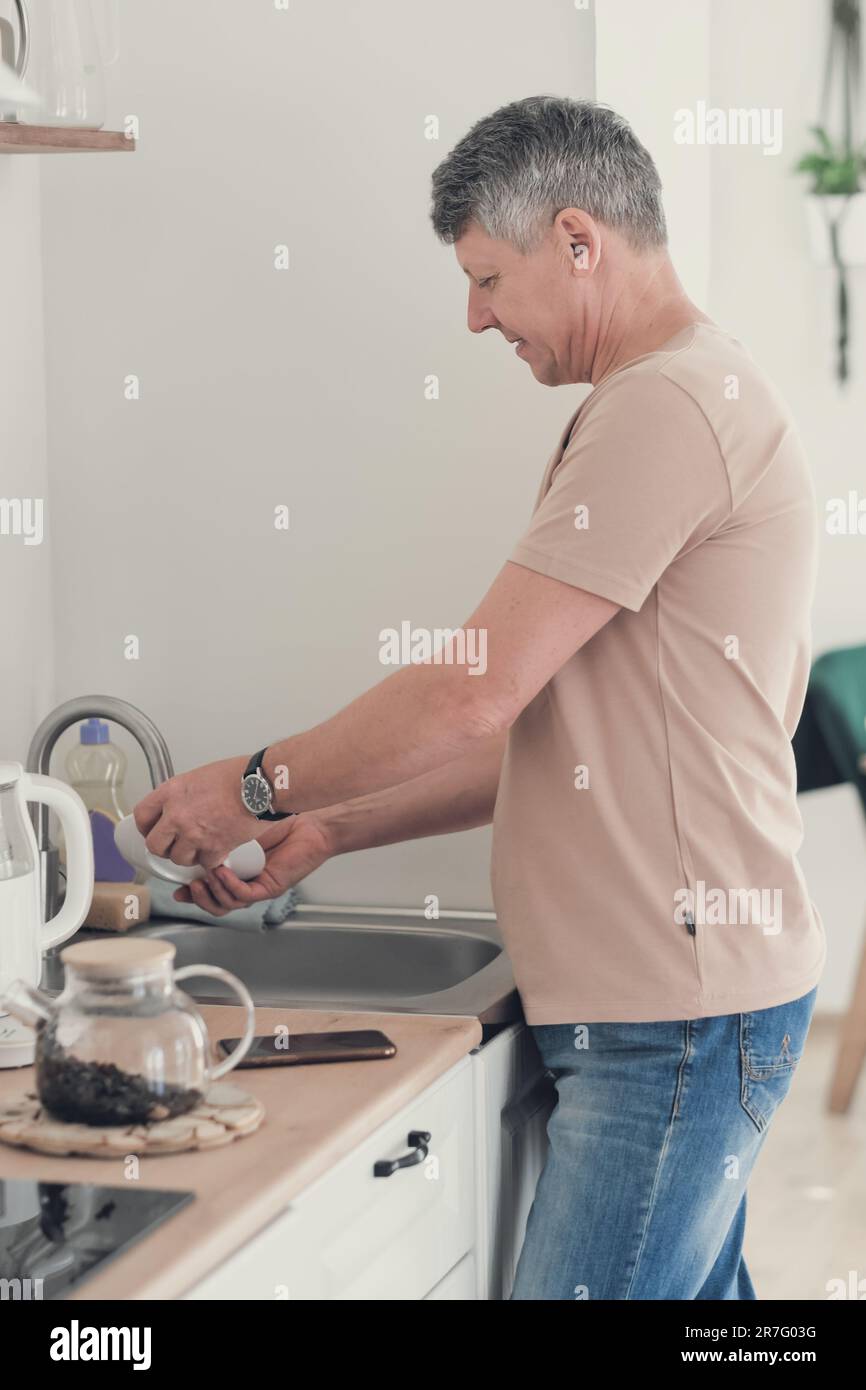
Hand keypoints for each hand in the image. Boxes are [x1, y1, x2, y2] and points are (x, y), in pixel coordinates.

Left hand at [133, 755, 256, 870]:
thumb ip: (183, 794)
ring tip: (201, 846)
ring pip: (178, 858)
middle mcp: (177, 815)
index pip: (141, 815)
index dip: (146, 827)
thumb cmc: (239, 775)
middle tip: (175, 844)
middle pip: (155, 845)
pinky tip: (219, 849)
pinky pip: (204, 863)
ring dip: (189, 855)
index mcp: (171, 792)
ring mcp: (194, 834)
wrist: (262, 786)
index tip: (153, 830)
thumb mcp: (200, 776)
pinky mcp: (214, 848)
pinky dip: (212, 860)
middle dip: (165, 847)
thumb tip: (179, 806)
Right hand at [173, 812, 334, 916]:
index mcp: (233, 870)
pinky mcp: (269, 887)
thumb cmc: (276, 820)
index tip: (175, 887)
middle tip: (190, 884)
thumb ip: (213, 829)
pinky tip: (223, 872)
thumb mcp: (235, 823)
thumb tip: (184, 826)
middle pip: (213, 904)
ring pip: (226, 905)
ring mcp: (256, 887)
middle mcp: (243, 882)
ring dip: (212, 893)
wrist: (309, 822)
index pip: (206, 889)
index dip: (189, 892)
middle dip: (197, 898)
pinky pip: (244, 895)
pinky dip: (230, 886)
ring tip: (206, 876)